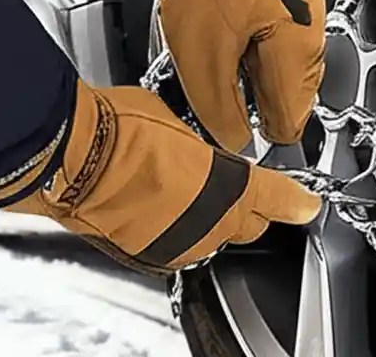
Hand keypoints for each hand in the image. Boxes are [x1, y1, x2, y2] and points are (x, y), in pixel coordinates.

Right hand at [0, 82, 320, 273]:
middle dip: (246, 206)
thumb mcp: (180, 121)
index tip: (304, 203)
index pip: (278, 201)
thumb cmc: (120, 128)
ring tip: (179, 185)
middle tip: (226, 178)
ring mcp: (180, 244)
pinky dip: (175, 228)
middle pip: (248, 225)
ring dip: (207, 218)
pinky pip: (177, 244)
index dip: (292, 200)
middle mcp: (210, 225)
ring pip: (212, 238)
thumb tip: (213, 149)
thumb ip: (210, 146)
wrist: (71, 156)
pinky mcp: (150, 255)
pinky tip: (156, 201)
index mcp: (229, 188)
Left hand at [151, 0, 324, 150]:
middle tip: (225, 97)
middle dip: (262, 99)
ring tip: (224, 64)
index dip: (264, 130)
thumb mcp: (202, 59)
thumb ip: (222, 111)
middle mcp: (312, 23)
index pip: (295, 113)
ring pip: (288, 63)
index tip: (243, 134)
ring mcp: (304, 3)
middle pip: (296, 89)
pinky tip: (231, 42)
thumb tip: (234, 140)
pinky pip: (282, 35)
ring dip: (259, 73)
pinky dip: (259, 47)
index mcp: (300, 42)